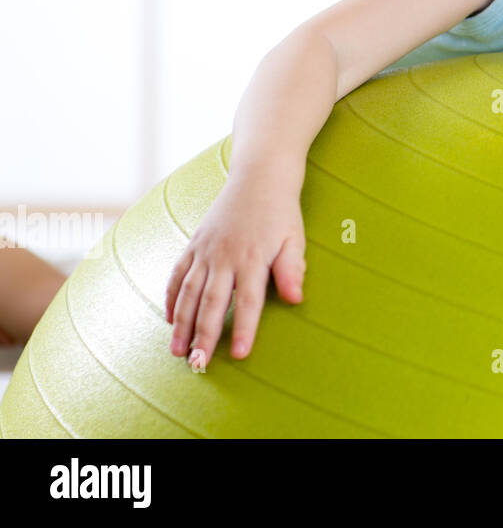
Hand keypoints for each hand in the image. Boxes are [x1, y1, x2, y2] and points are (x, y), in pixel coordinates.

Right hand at [165, 166, 306, 369]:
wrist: (259, 176)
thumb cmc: (281, 211)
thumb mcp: (294, 237)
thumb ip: (292, 269)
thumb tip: (296, 298)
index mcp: (252, 258)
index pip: (248, 301)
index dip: (244, 328)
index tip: (239, 354)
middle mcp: (225, 257)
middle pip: (212, 303)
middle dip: (203, 335)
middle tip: (197, 363)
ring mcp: (206, 250)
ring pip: (189, 293)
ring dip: (182, 324)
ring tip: (177, 351)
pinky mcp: (194, 244)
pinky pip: (178, 275)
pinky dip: (172, 298)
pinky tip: (169, 319)